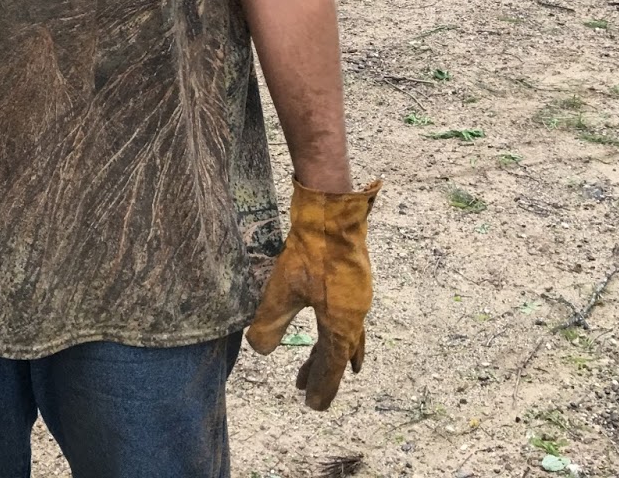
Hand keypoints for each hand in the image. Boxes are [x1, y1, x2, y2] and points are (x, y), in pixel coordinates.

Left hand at [245, 178, 379, 410]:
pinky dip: (340, 334)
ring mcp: (359, 298)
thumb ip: (271, 322)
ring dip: (328, 353)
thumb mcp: (282, 289)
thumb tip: (259, 350)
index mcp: (342, 322)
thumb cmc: (309, 252)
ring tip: (315, 368)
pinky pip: (350, 320)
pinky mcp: (355, 283)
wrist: (333, 213)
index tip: (313, 405)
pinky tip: (333, 329)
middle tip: (304, 391)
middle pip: (339, 353)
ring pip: (345, 336)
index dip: (322, 385)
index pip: (332, 364)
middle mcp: (355, 315)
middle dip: (321, 372)